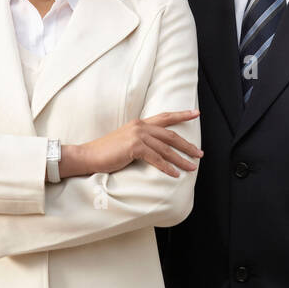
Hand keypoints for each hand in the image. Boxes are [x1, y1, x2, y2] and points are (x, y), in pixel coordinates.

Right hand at [61, 110, 200, 178]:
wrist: (88, 156)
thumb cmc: (106, 153)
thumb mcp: (126, 142)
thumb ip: (141, 141)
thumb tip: (157, 149)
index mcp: (139, 123)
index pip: (164, 117)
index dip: (181, 115)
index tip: (196, 113)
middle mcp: (140, 126)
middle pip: (170, 134)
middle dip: (187, 144)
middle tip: (200, 153)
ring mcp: (137, 135)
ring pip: (165, 148)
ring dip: (181, 159)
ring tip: (192, 167)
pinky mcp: (133, 147)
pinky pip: (156, 159)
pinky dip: (167, 168)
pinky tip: (175, 174)